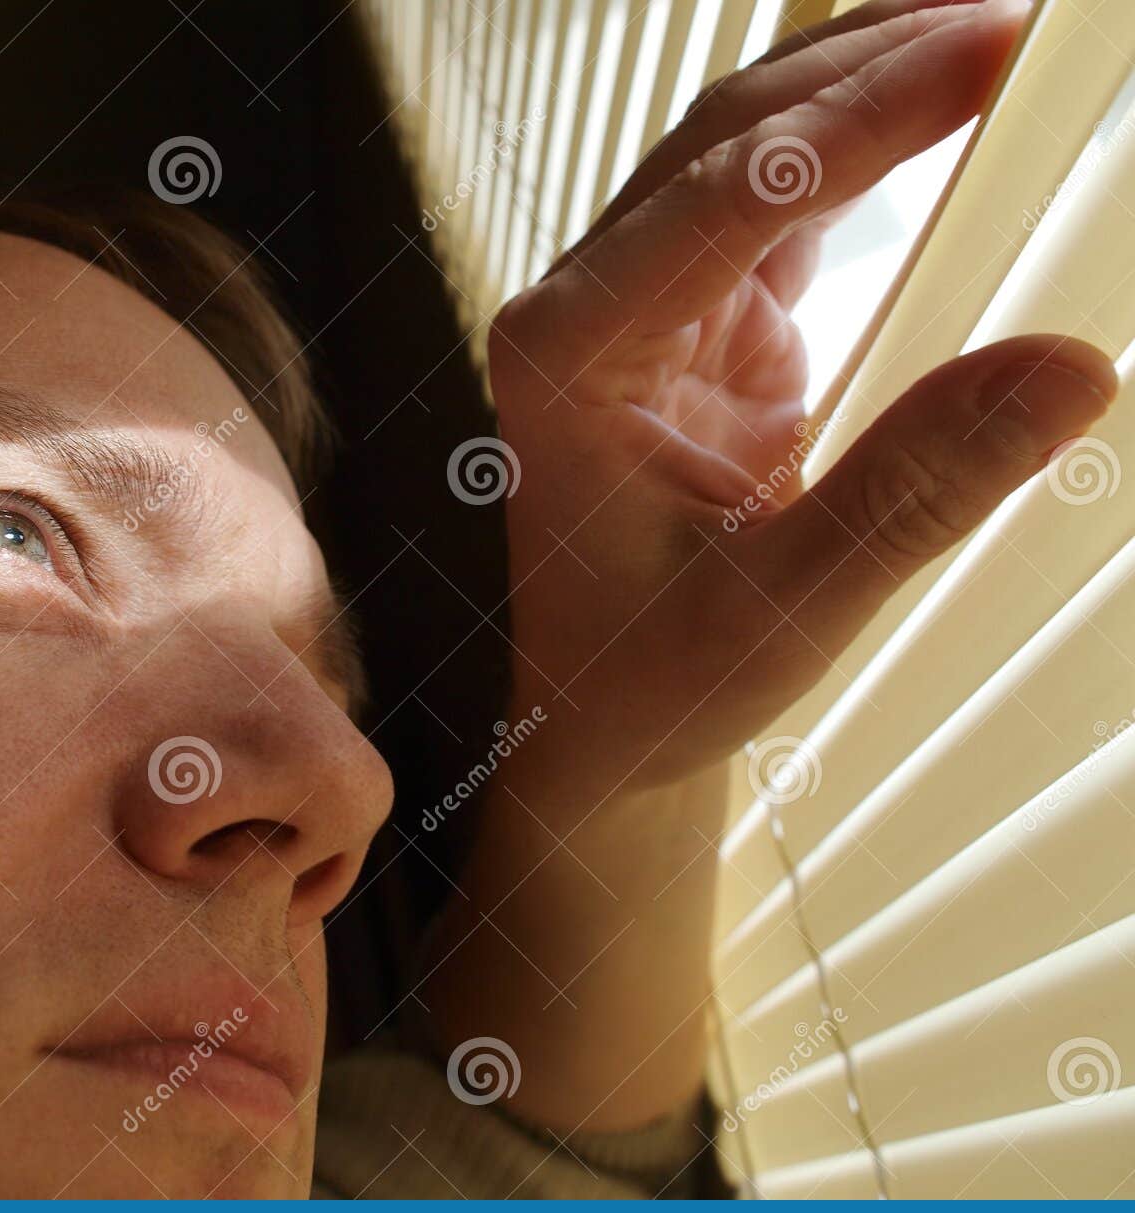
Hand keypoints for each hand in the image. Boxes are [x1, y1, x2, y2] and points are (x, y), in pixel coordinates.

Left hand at [486, 0, 1116, 793]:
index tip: (996, 44)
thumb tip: (1072, 369)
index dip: (868, 113)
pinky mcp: (688, 321)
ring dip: (869, 83)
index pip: (725, 194)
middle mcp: (584, 306)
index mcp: (568, 357)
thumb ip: (914, 493)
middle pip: (733, 138)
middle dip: (878, 64)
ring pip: (751, 150)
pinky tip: (940, 107)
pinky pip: (775, 204)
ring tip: (996, 35)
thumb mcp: (785, 610)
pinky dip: (861, 152)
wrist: (604, 716)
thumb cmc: (655, 678)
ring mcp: (634, 305)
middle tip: (1025, 23)